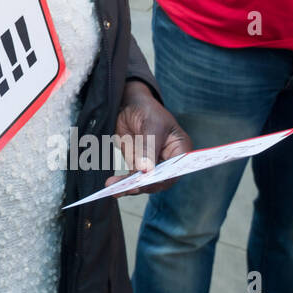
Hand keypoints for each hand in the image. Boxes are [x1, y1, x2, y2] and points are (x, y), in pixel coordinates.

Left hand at [103, 81, 191, 196]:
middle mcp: (169, 160)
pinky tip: (111, 185)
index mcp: (181, 149)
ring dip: (129, 186)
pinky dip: (122, 182)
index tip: (145, 182)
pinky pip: (132, 178)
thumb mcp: (151, 126)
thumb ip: (149, 148)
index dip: (161, 179)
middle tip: (126, 188)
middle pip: (159, 180)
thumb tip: (146, 170)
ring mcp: (153, 164)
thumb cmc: (147, 110)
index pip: (174, 171)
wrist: (129, 104)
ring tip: (113, 188)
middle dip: (142, 185)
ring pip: (144, 182)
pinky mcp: (138, 164)